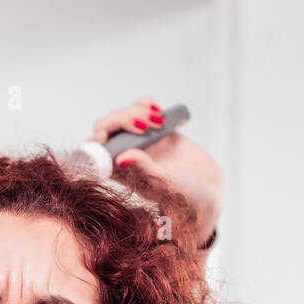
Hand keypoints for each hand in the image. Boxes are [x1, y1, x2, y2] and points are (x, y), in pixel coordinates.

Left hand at [90, 95, 222, 243]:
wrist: (209, 192)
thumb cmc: (185, 199)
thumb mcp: (166, 186)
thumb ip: (144, 170)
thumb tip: (121, 157)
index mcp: (118, 173)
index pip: (93, 153)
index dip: (93, 142)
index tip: (104, 137)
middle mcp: (124, 155)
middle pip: (106, 127)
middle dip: (121, 120)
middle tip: (145, 127)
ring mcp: (139, 140)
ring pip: (123, 114)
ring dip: (136, 111)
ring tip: (159, 122)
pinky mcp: (155, 128)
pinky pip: (142, 108)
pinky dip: (147, 104)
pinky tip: (162, 116)